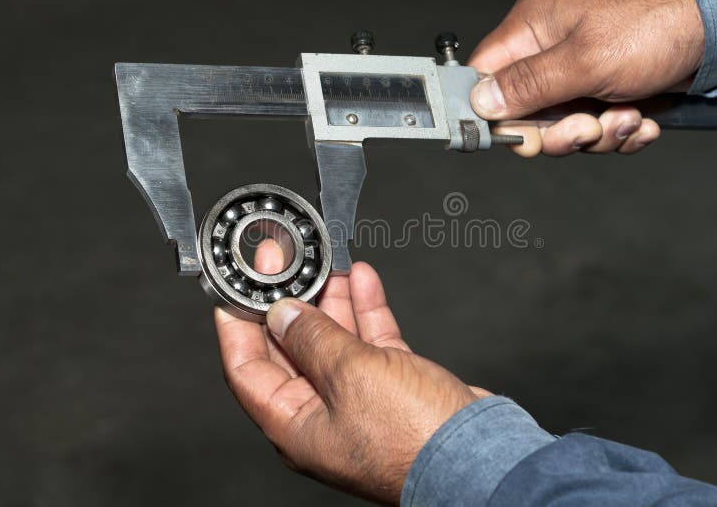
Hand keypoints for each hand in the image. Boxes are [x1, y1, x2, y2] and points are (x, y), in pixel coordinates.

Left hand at [214, 241, 489, 504]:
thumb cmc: (414, 438)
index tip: (234, 286)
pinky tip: (362, 279)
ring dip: (330, 298)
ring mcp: (359, 399)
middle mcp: (322, 414)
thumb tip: (283, 314)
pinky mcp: (393, 386)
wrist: (481, 456)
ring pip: (334, 339)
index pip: (247, 368)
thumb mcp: (351, 376)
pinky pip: (370, 341)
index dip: (237, 324)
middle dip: (288, 300)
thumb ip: (314, 340)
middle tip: (282, 260)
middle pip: (291, 348)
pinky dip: (366, 309)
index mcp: (295, 424)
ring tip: (324, 261)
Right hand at [468, 0, 704, 156]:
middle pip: (525, 114)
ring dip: (598, 135)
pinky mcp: (605, 90)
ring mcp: (578, 73)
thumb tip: (481, 102)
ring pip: (563, 127)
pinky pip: (595, 127)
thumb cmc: (656, 22)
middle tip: (587, 127)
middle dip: (560, 132)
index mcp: (531, 30)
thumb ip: (529, 84)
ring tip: (628, 117)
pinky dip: (618, 132)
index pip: (484, 78)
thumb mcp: (585, 59)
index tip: (518, 136)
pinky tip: (641, 120)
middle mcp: (549, 51)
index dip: (494, 113)